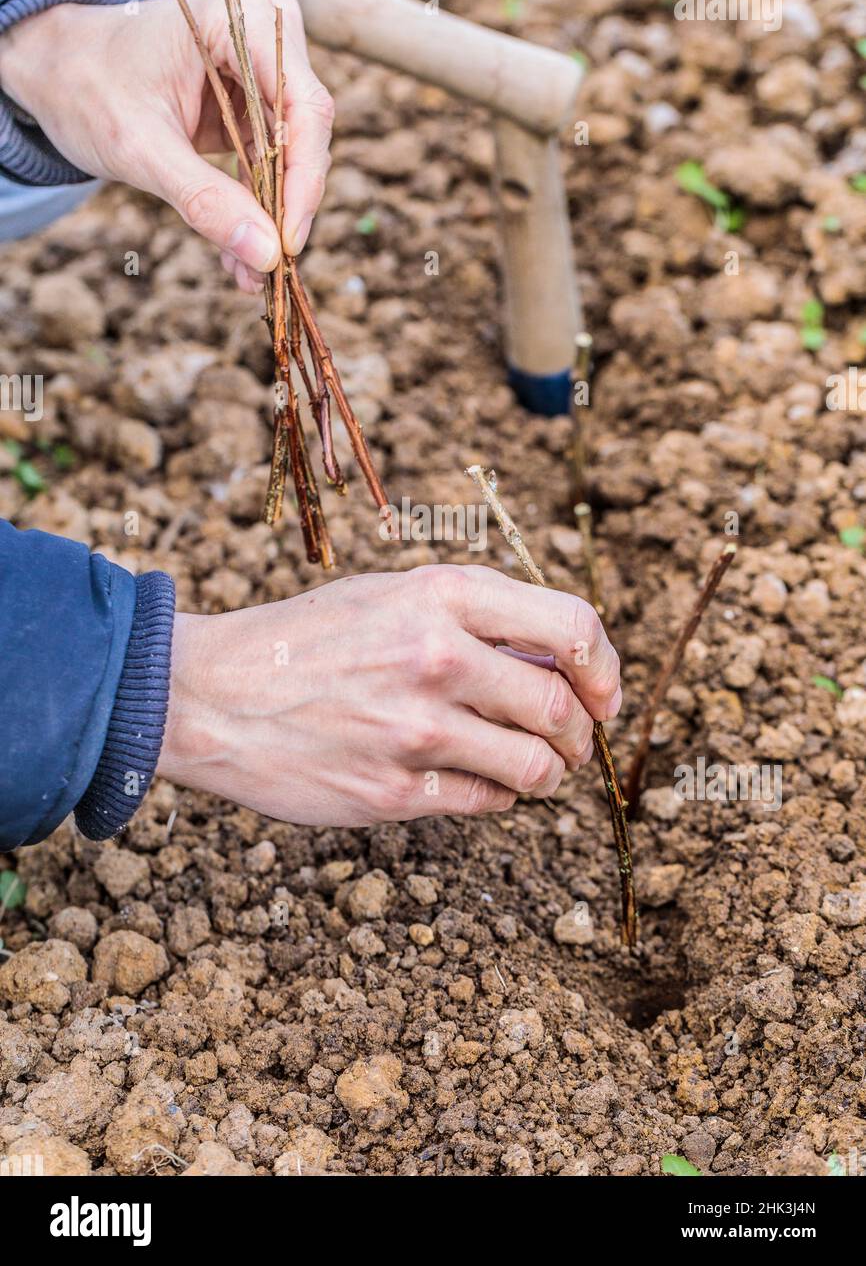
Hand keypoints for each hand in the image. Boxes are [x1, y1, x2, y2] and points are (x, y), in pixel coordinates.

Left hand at [0, 0, 333, 289]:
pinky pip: (272, 166)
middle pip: (305, 134)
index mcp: (240, 20)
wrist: (59, 69)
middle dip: (286, 208)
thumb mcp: (140, 147)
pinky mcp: (257, 105)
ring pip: (294, 158)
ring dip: (270, 219)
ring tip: (247, 273)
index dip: (304, 182)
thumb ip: (204, 198)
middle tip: (266, 270)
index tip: (286, 244)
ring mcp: (265, 70)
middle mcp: (266, 35)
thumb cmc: (88, 87)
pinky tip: (239, 254)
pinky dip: (255, 211)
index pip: (303, 108)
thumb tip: (266, 254)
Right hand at [157, 564, 621, 825]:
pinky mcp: (393, 792)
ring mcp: (416, 729)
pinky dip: (497, 797)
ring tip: (532, 767)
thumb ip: (472, 617)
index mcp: (442, 595)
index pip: (572, 626)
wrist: (212, 693)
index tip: (604, 695)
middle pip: (562, 708)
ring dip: (549, 773)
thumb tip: (559, 659)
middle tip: (571, 742)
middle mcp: (437, 657)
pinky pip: (488, 804)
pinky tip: (472, 782)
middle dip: (582, 733)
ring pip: (537, 767)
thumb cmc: (308, 640)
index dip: (606, 667)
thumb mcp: (391, 594)